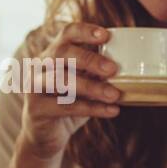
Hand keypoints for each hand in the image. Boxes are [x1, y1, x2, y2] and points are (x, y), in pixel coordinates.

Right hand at [16, 21, 122, 161]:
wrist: (45, 135)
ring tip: (115, 95)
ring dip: (91, 87)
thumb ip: (98, 72)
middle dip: (89, 59)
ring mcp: (34, 85)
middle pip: (61, 53)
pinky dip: (92, 108)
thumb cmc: (70, 103)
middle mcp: (40, 65)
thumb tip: (132, 64)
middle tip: (113, 69)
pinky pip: (66, 106)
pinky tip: (112, 111)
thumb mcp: (85, 83)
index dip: (85, 31)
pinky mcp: (36, 108)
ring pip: (61, 80)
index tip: (106, 35)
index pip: (66, 34)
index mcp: (54, 53)